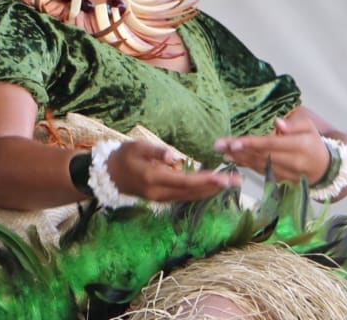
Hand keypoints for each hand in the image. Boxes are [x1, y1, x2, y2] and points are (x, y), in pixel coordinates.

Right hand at [105, 140, 239, 202]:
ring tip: (229, 184)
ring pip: (190, 197)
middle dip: (215, 187)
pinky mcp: (161, 199)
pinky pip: (184, 197)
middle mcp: (159, 194)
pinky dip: (199, 192)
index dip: (206, 180)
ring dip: (210, 191)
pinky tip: (211, 186)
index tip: (224, 177)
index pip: (186, 181)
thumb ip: (157, 152)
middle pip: (192, 193)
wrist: (109, 174)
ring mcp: (160, 199)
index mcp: (154, 179)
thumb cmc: (125, 155)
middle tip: (237, 181)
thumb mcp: (138, 147)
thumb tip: (174, 156)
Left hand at [214, 108, 329, 184]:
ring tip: (221, 150)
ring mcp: (286, 175)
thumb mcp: (309, 128)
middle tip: (219, 145)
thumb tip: (277, 123)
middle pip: (261, 156)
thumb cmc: (313, 143)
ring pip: (258, 165)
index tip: (235, 141)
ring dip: (238, 158)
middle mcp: (293, 163)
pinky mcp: (280, 181)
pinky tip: (232, 158)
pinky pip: (260, 171)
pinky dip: (245, 165)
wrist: (324, 169)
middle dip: (238, 150)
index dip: (253, 144)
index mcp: (301, 147)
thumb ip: (294, 124)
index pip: (272, 144)